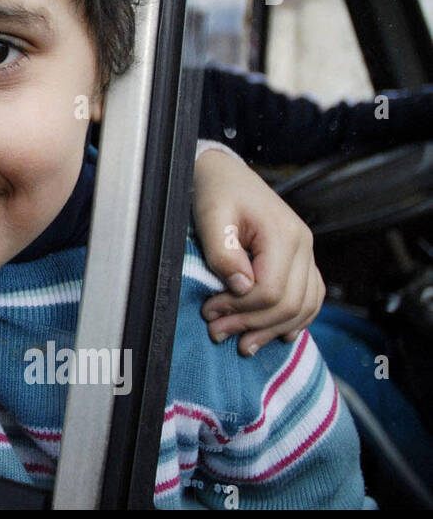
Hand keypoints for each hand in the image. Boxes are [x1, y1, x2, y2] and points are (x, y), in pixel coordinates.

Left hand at [192, 147, 323, 355]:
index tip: (209, 312)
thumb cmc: (216, 192)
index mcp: (283, 234)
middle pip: (288, 303)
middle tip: (217, 333)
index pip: (271, 290)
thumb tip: (240, 287)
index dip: (240, 308)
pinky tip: (277, 335)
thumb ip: (223, 252)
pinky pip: (310, 298)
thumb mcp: (211, 216)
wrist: (225, 174)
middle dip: (252, 324)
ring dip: (272, 329)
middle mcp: (303, 245)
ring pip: (304, 306)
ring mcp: (306, 253)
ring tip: (243, 344)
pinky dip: (295, 319)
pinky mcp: (301, 260)